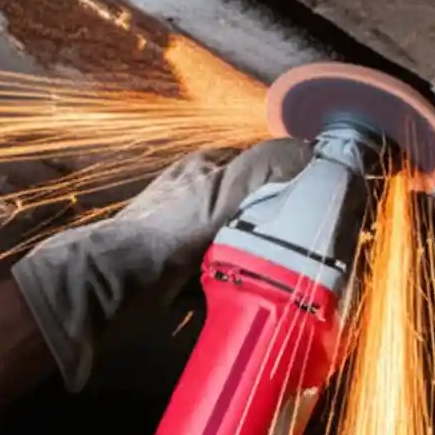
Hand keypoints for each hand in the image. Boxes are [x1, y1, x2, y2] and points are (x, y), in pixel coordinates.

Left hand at [12, 139, 311, 390]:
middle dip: (282, 218)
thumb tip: (305, 148)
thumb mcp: (219, 193)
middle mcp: (198, 195)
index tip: (322, 194)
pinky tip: (258, 286)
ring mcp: (191, 233)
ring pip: (244, 237)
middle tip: (313, 237)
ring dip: (265, 251)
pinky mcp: (186, 268)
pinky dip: (243, 275)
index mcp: (206, 167)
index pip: (263, 161)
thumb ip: (262, 168)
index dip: (292, 174)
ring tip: (292, 266)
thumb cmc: (163, 233)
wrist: (111, 286)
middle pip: (255, 202)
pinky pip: (228, 267)